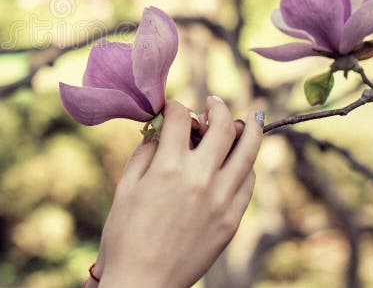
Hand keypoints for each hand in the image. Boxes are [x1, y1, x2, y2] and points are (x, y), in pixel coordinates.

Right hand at [94, 97, 262, 287]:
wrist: (142, 282)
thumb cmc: (124, 236)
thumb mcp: (125, 188)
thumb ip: (144, 154)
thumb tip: (159, 133)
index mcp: (168, 167)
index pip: (181, 118)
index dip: (175, 107)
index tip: (173, 109)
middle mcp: (200, 178)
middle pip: (222, 126)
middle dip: (217, 107)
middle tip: (212, 103)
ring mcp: (221, 200)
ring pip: (247, 152)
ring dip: (248, 129)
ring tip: (247, 120)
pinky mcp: (232, 221)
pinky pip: (248, 184)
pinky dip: (246, 166)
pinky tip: (239, 161)